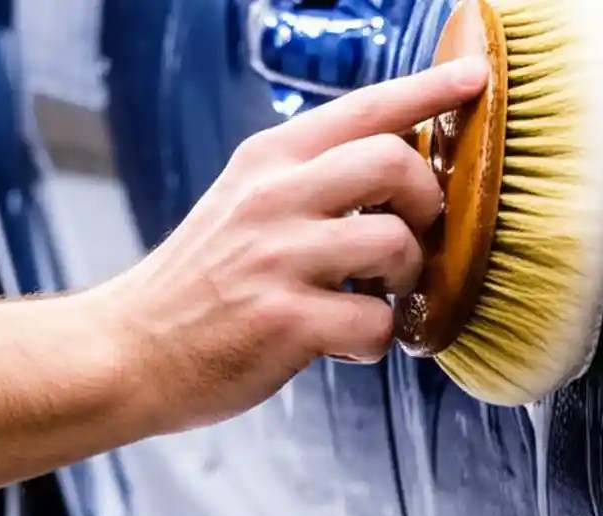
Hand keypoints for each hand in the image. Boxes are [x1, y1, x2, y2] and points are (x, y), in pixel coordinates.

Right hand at [87, 57, 488, 434]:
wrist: (129, 351)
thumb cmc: (203, 281)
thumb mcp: (245, 201)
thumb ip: (312, 178)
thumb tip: (401, 164)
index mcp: (269, 160)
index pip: (366, 107)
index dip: (430, 90)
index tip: (473, 78)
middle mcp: (274, 197)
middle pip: (396, 161)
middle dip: (428, 203)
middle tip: (413, 235)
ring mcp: (278, 257)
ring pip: (396, 243)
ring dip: (406, 279)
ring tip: (375, 297)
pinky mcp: (286, 321)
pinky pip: (377, 323)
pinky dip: (375, 340)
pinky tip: (343, 342)